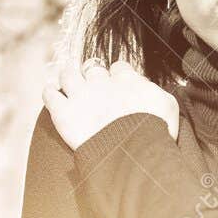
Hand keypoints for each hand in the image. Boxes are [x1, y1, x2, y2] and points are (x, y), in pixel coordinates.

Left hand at [42, 59, 179, 150]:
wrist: (131, 150)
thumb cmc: (154, 131)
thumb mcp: (168, 107)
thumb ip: (156, 93)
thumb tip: (149, 89)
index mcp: (126, 80)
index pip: (119, 68)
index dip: (117, 74)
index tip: (117, 82)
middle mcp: (101, 83)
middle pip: (92, 69)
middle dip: (92, 73)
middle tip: (92, 81)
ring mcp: (80, 96)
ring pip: (68, 74)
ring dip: (68, 74)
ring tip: (67, 77)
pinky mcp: (64, 113)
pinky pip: (50, 94)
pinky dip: (50, 91)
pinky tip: (51, 92)